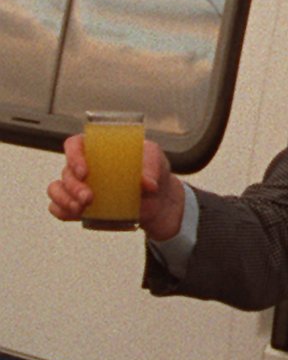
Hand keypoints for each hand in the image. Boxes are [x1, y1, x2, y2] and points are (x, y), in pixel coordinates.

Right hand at [47, 135, 185, 242]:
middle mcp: (83, 166)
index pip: (75, 145)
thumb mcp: (156, 160)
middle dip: (73, 186)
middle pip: (66, 171)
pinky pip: (58, 208)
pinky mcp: (80, 206)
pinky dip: (61, 211)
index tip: (85, 171)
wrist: (159, 200)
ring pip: (57, 189)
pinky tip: (74, 214)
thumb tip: (148, 184)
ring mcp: (79, 187)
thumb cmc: (152, 171)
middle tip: (89, 198)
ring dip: (63, 199)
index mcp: (97, 148)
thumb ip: (151, 167)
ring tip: (81, 208)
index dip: (73, 155)